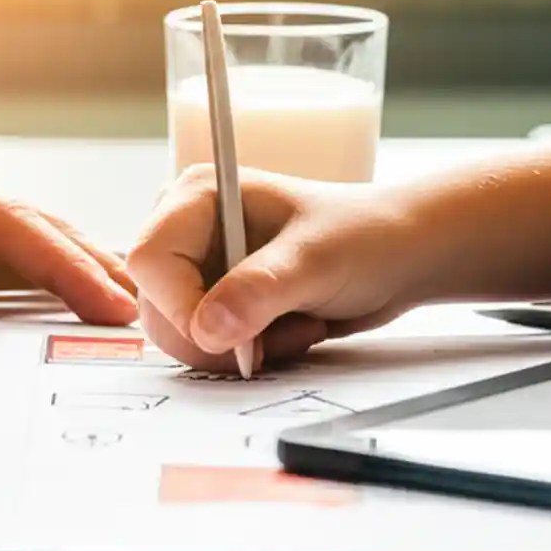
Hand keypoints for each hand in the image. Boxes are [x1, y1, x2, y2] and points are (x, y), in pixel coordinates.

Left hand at [0, 145, 136, 328]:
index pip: (3, 222)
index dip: (62, 262)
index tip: (110, 298)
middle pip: (27, 231)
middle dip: (88, 266)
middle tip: (145, 312)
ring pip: (15, 252)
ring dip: (69, 279)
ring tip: (124, 315)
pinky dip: (30, 294)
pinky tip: (57, 318)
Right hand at [127, 166, 423, 370]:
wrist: (399, 258)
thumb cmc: (364, 236)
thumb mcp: (315, 261)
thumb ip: (258, 291)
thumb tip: (206, 328)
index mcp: (198, 197)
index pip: (150, 260)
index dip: (180, 305)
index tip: (228, 333)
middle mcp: (189, 231)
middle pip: (158, 306)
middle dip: (219, 334)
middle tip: (277, 329)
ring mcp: (201, 268)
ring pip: (181, 334)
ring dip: (240, 347)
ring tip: (294, 322)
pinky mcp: (217, 300)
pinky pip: (208, 347)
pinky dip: (249, 353)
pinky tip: (290, 329)